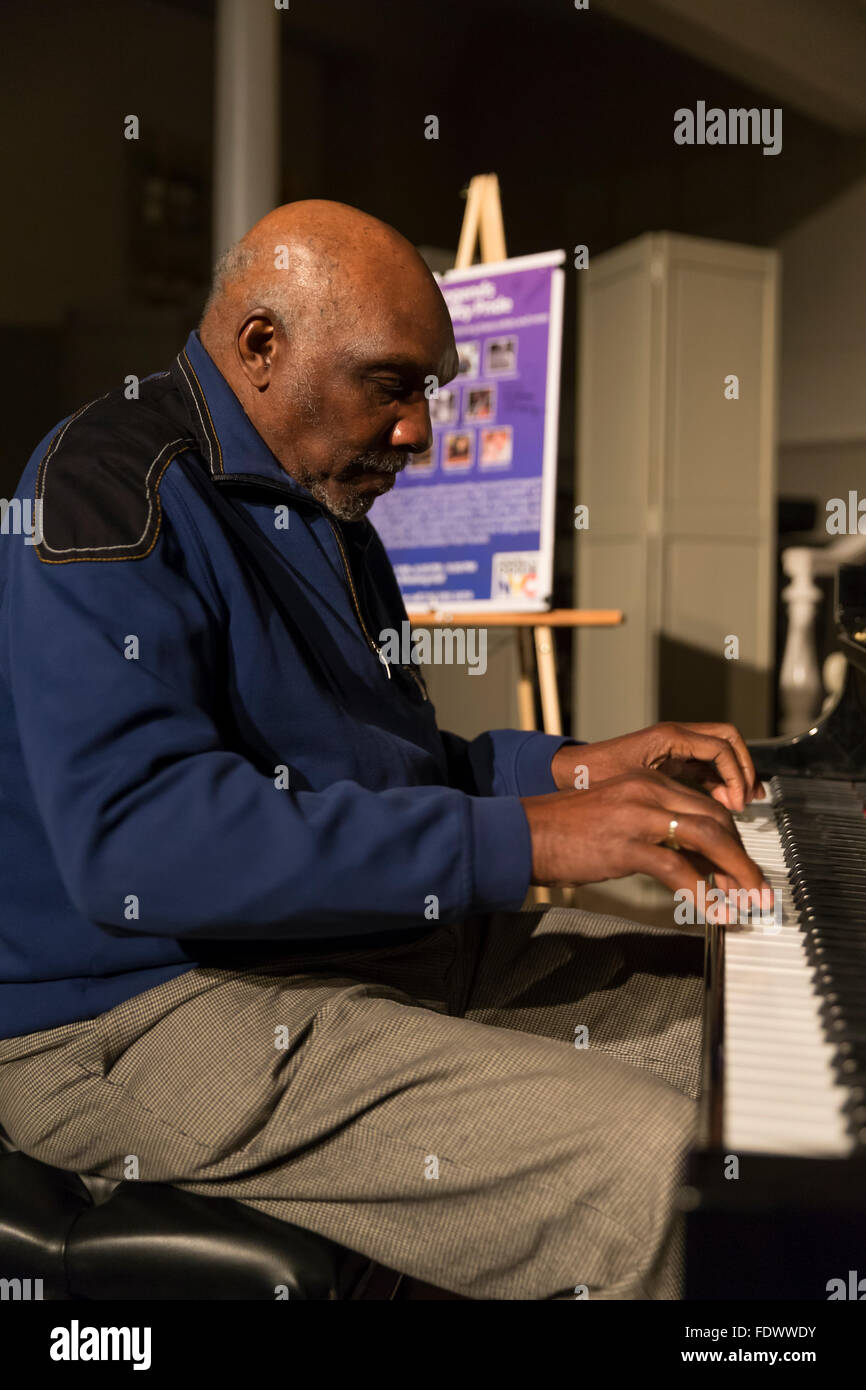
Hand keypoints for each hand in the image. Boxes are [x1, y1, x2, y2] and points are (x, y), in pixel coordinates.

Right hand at [522, 769, 768, 901]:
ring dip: (736, 873)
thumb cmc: (567, 831)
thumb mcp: (619, 820)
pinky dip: (701, 892)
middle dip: (743, 858)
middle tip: (756, 890)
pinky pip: (675, 868)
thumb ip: (658, 833)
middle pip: (716, 819)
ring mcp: (638, 815)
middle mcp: (648, 790)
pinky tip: (713, 912)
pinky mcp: (624, 844)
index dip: (734, 840)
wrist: (524, 832)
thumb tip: (697, 867)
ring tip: (749, 902)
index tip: (744, 869)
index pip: (707, 806)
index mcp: (648, 781)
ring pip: (707, 837)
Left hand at [551, 721, 763, 811]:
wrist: (571, 775)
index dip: (736, 774)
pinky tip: (722, 803)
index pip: (721, 746)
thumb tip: (707, 813)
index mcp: (669, 736)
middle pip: (727, 741)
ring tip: (740, 804)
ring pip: (719, 753)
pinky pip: (705, 766)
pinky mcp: (670, 761)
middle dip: (743, 768)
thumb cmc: (594, 776)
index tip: (737, 801)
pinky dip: (719, 782)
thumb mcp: (635, 786)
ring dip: (733, 776)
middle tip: (747, 798)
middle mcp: (675, 737)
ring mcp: (674, 747)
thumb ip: (671, 794)